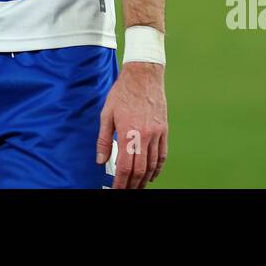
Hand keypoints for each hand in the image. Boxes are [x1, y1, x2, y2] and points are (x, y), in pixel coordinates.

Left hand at [96, 61, 167, 188]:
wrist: (143, 75)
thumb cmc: (123, 92)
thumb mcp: (107, 114)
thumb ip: (104, 139)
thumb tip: (101, 160)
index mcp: (128, 133)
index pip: (126, 167)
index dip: (121, 183)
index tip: (117, 190)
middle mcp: (145, 136)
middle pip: (140, 170)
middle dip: (133, 184)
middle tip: (126, 190)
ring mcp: (157, 133)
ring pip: (152, 165)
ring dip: (145, 179)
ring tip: (138, 186)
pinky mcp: (164, 129)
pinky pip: (163, 154)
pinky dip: (158, 167)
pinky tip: (152, 174)